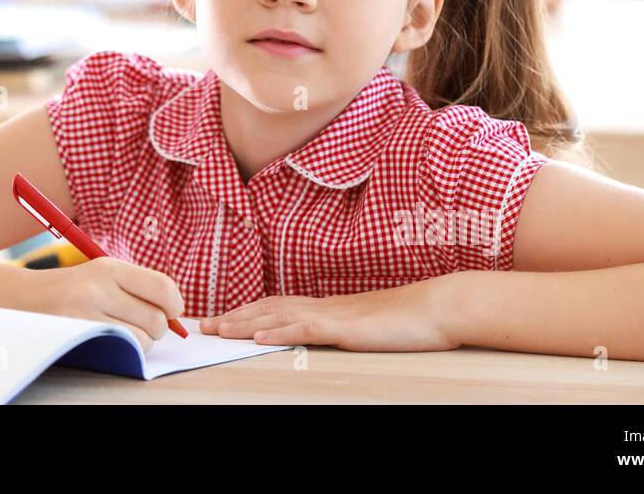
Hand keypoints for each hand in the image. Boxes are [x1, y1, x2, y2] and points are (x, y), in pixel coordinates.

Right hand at [14, 256, 185, 353]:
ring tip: (125, 332)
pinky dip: (126, 350)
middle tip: (145, 326)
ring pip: (142, 339)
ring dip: (142, 342)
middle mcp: (98, 288)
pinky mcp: (77, 334)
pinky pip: (122, 349)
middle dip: (159, 328)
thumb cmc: (72, 289)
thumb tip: (176, 313)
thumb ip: (137, 287)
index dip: (175, 305)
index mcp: (108, 267)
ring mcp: (86, 313)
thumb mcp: (101, 275)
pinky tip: (114, 341)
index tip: (171, 312)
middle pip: (156, 318)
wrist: (22, 299)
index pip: (162, 286)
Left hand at [199, 274, 461, 351]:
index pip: (277, 306)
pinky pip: (307, 328)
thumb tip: (322, 335)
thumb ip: (342, 328)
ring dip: (246, 323)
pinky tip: (261, 337)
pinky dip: (281, 331)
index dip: (247, 311)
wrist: (438, 307)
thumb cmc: (408, 320)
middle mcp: (324, 306)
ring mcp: (334, 314)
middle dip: (234, 316)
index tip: (222, 318)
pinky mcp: (346, 327)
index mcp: (327, 307)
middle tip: (205, 324)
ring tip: (219, 329)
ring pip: (279, 316)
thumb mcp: (366, 326)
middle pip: (269, 308)